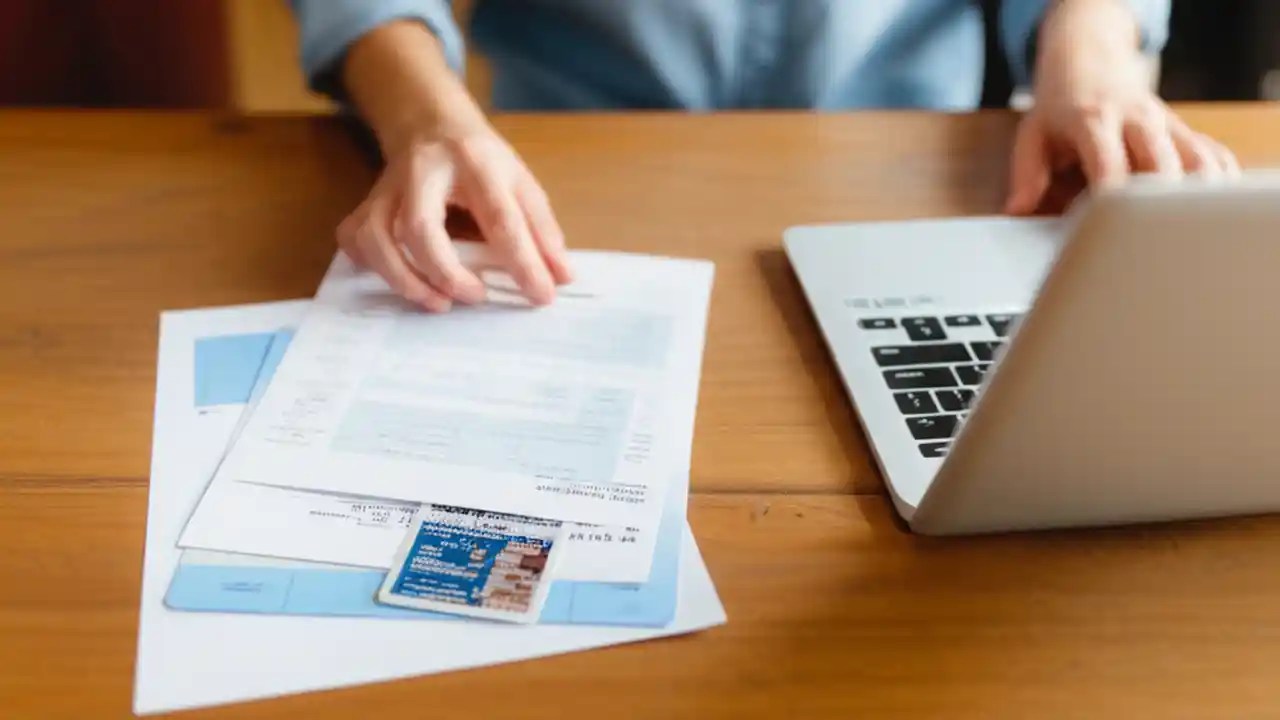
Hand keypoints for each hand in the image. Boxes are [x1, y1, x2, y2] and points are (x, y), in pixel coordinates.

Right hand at [338, 125, 572, 311]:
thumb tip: (562, 277)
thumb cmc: (480, 160)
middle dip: (447, 273)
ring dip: (405, 280)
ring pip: (376, 237)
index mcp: (476, 163)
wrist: (430, 122)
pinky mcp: (366, 202)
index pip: (501, 218)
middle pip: (420, 227)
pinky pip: (355, 240)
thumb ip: (543, 230)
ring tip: (440, 302)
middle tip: (478, 297)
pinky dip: (371, 267)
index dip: (523, 263)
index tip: (541, 296)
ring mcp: (387, 187)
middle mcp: (424, 172)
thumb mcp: (520, 182)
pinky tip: (400, 279)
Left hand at [1005, 0, 1238, 214]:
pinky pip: (1214, 156)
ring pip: (1198, 161)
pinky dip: (1217, 183)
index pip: (1110, 163)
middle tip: (1148, 246)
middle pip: (1161, 166)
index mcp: (1094, 119)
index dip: (1113, 200)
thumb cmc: (1059, 106)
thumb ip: (1026, 172)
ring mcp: (1166, 123)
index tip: (1111, 234)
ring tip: (1182, 235)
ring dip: (1194, 199)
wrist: (1089, 62)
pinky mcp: (1185, 130)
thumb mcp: (1032, 133)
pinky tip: (1206, 212)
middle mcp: (1137, 119)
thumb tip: (1018, 211)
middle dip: (1157, 208)